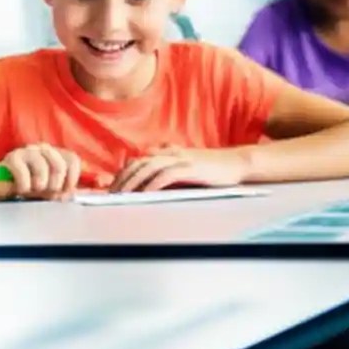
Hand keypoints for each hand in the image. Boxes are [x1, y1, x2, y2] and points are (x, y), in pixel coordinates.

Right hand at [1, 143, 81, 199]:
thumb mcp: (50, 188)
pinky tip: (20, 190)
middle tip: (46, 193)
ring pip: (43, 168)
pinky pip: (24, 174)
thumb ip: (65, 188)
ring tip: (32, 191)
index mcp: (54, 154)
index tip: (64, 191)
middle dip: (54, 185)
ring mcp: (27, 151)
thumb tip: (80, 192)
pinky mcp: (12, 158)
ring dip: (39, 186)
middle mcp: (42, 148)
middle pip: (59, 165)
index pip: (72, 159)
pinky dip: (25, 187)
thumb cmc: (27, 186)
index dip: (72, 178)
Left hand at [110, 147, 249, 192]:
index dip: (121, 174)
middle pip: (137, 164)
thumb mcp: (185, 166)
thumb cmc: (211, 168)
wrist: (237, 163)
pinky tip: (145, 193)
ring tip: (122, 195)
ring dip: (133, 182)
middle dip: (121, 179)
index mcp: (166, 153)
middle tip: (111, 194)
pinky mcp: (190, 168)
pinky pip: (166, 175)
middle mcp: (169, 154)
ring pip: (148, 168)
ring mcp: (180, 160)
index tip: (111, 188)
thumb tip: (148, 179)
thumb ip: (167, 169)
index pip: (136, 162)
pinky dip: (153, 184)